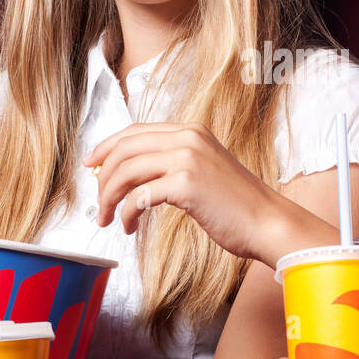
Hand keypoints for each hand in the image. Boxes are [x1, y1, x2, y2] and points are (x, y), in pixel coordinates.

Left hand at [84, 122, 296, 263]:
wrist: (267, 222)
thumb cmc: (237, 206)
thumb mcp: (205, 171)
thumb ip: (174, 164)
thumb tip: (133, 174)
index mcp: (191, 131)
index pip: (135, 131)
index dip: (107, 147)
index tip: (90, 165)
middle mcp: (188, 138)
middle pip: (125, 149)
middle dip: (103, 177)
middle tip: (97, 203)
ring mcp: (188, 159)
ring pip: (127, 171)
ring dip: (109, 198)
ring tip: (107, 219)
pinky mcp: (187, 184)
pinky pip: (139, 196)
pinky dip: (127, 213)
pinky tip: (130, 227)